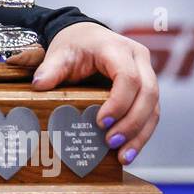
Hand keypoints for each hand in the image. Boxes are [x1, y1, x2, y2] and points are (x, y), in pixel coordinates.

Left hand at [30, 23, 158, 165]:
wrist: (87, 37)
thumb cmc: (75, 45)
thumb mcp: (60, 53)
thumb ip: (51, 69)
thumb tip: (39, 86)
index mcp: (118, 49)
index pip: (128, 77)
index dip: (118, 102)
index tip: (101, 122)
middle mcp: (139, 60)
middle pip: (148, 93)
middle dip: (132, 122)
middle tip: (111, 142)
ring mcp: (147, 75)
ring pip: (154, 107)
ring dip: (140, 134)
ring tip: (123, 156)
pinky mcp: (147, 90)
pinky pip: (151, 114)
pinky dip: (141, 134)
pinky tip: (128, 152)